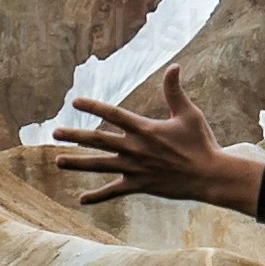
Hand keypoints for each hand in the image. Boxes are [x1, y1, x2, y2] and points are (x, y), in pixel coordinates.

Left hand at [50, 67, 264, 212]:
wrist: (209, 175)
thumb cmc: (200, 143)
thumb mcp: (188, 113)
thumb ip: (174, 91)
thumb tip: (174, 66)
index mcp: (144, 129)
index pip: (113, 114)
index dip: (93, 107)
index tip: (75, 102)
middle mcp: (135, 148)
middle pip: (98, 140)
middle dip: (75, 136)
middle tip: (55, 133)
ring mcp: (134, 169)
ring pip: (99, 165)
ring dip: (77, 164)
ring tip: (57, 161)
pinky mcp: (139, 186)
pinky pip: (114, 191)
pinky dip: (98, 196)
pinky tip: (82, 199)